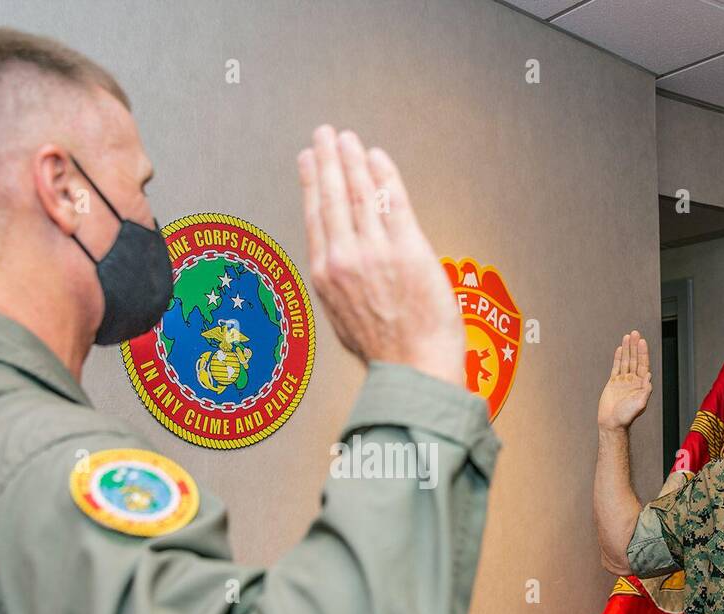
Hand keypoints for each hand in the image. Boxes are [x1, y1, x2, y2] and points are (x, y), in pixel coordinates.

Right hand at [298, 125, 463, 387]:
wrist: (414, 369)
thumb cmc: (386, 353)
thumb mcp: (343, 319)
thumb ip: (338, 285)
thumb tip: (336, 266)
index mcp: (326, 276)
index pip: (315, 216)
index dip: (311, 182)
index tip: (308, 160)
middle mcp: (345, 259)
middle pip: (332, 196)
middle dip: (328, 159)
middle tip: (324, 135)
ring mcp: (375, 251)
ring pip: (359, 192)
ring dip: (353, 159)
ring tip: (349, 139)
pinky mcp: (407, 248)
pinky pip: (391, 200)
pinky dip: (383, 174)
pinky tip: (377, 157)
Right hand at [597, 331, 652, 431]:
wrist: (612, 423)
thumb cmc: (627, 416)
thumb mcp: (640, 404)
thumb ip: (645, 390)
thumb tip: (649, 376)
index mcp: (640, 384)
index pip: (643, 364)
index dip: (643, 352)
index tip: (641, 341)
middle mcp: (633, 380)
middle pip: (635, 359)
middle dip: (635, 346)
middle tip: (634, 333)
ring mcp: (623, 381)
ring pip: (626, 361)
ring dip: (627, 349)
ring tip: (627, 336)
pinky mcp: (613, 383)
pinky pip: (616, 367)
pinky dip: (618, 358)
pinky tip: (620, 349)